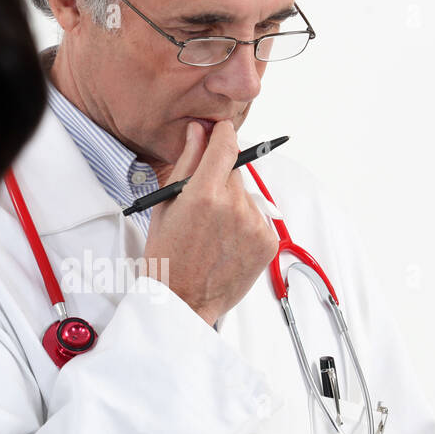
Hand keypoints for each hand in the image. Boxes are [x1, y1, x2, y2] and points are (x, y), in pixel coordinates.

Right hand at [142, 120, 277, 326]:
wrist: (184, 302)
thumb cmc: (168, 256)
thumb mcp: (166, 205)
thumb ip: (186, 163)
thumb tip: (198, 132)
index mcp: (205, 194)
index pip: (225, 143)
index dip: (221, 133)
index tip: (218, 133)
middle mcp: (234, 207)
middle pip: (235, 170)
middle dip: (220, 178)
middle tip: (203, 203)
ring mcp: (255, 226)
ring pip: (247, 196)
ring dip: (233, 203)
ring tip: (212, 230)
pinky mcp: (268, 242)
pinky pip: (258, 218)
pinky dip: (245, 224)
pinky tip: (226, 242)